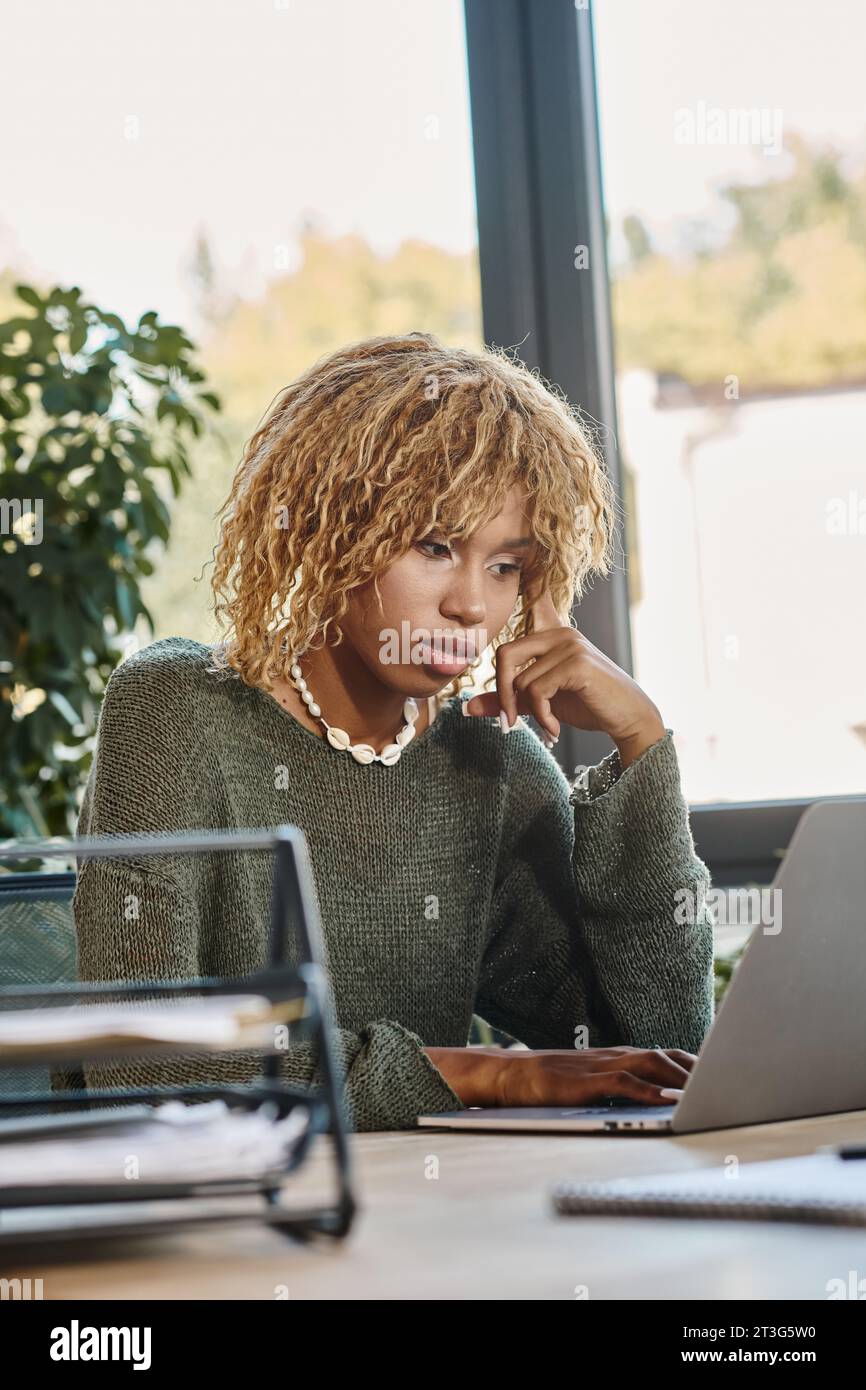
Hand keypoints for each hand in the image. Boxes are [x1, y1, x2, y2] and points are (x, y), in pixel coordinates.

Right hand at [426, 1045, 696, 1107]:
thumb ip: (620, 1082)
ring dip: (682, 1076)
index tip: (722, 1069)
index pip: (663, 1052)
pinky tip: (669, 1099)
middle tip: (729, 1078)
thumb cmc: (550, 1083)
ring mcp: (601, 1065)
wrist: (510, 1075)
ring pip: (651, 1063)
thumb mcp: (591, 1080)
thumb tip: (653, 1097)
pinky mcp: (588, 1081)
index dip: (693, 1060)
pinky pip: (626, 1083)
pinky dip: (650, 1090)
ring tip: (710, 1088)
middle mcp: (614, 1054)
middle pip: (665, 1054)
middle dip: (698, 1067)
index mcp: (617, 1054)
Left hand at [463, 588, 665, 766]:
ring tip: (548, 725)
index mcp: (554, 635)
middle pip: (506, 654)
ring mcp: (570, 645)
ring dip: (530, 712)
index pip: (537, 598)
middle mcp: (562, 633)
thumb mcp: (541, 702)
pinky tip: (554, 728)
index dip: (529, 577)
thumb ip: (508, 700)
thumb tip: (467, 707)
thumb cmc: (587, 705)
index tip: (529, 551)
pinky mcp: (577, 663)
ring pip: (521, 680)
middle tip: (508, 720)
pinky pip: (537, 690)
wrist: (627, 720)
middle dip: (502, 692)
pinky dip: (541, 715)